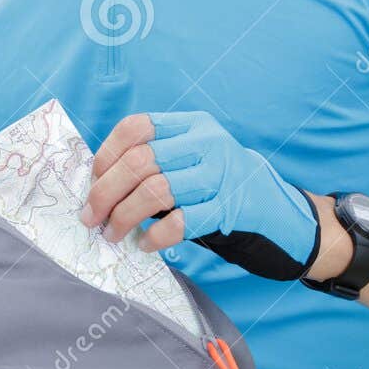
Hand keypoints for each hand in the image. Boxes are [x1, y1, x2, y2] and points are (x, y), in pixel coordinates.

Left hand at [82, 111, 322, 281]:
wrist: (279, 213)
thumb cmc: (220, 188)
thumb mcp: (192, 160)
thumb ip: (155, 162)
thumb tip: (97, 184)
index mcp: (192, 124)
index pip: (136, 127)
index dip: (106, 154)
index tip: (92, 181)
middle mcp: (207, 142)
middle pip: (140, 161)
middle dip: (105, 192)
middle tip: (90, 217)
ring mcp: (221, 174)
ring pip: (155, 190)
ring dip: (124, 217)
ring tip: (112, 233)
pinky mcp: (230, 208)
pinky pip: (180, 222)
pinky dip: (155, 236)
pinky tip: (146, 244)